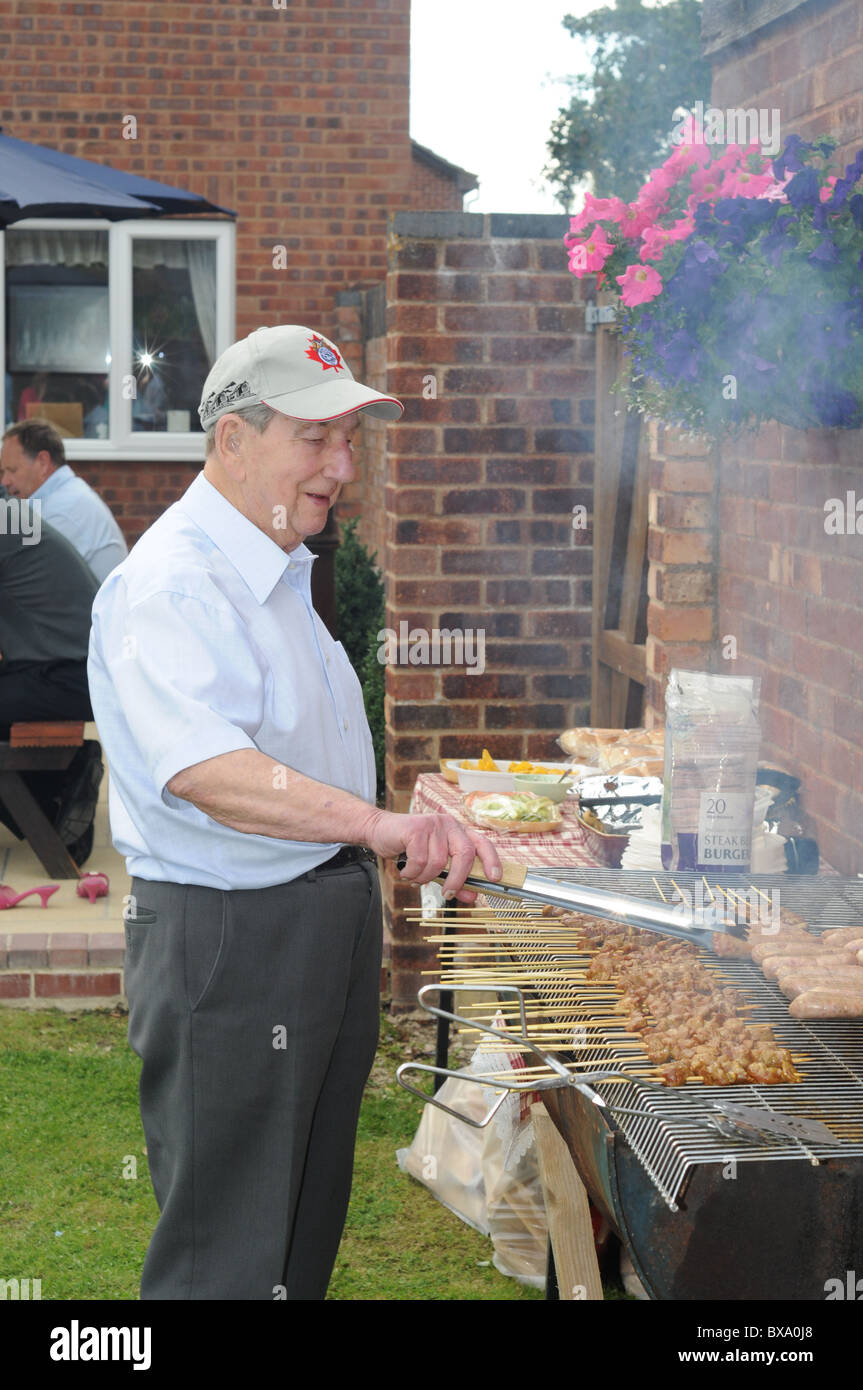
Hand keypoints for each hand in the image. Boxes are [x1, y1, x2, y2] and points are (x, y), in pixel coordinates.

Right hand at [362, 809, 500, 901]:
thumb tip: (472, 896)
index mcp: (458, 831)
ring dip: (425, 877)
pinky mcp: (416, 828)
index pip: (482, 844)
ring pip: (438, 862)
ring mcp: (433, 824)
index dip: (491, 861)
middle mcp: (449, 825)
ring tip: (414, 876)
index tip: (495, 878)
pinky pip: (420, 860)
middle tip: (447, 893)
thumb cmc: (408, 848)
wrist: (379, 830)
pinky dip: (412, 872)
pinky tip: (405, 870)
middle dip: (457, 879)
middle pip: (465, 854)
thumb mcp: (434, 865)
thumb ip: (454, 878)